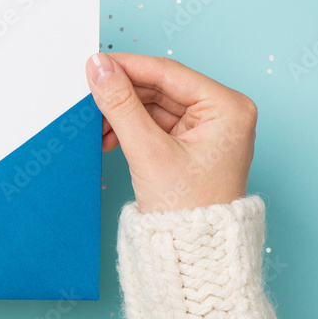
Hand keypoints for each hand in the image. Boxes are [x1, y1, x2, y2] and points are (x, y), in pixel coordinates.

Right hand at [85, 52, 256, 213]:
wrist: (193, 254)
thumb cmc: (188, 210)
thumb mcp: (148, 151)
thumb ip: (120, 104)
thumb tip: (99, 68)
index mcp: (228, 107)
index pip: (169, 73)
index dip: (128, 66)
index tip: (96, 63)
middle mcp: (222, 112)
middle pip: (160, 88)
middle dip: (122, 96)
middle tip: (89, 98)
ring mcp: (206, 128)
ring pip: (153, 105)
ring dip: (122, 114)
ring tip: (97, 129)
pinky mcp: (190, 143)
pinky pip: (154, 123)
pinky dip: (130, 128)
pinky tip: (109, 139)